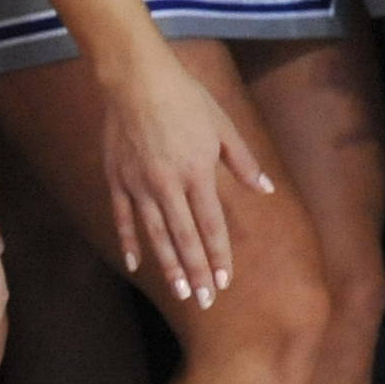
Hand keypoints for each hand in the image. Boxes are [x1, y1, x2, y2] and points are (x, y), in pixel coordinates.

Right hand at [99, 53, 277, 306]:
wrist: (137, 81)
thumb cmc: (187, 101)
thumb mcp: (224, 128)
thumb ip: (245, 163)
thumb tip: (267, 189)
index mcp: (198, 173)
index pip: (211, 225)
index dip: (219, 255)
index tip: (225, 281)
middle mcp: (168, 185)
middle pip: (184, 239)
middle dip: (196, 272)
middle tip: (204, 301)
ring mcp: (139, 185)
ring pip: (156, 235)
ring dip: (168, 266)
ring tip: (179, 291)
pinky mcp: (117, 180)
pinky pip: (123, 219)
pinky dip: (130, 243)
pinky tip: (137, 264)